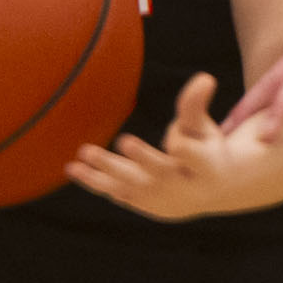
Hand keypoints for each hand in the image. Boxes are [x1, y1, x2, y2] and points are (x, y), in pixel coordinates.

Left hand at [69, 73, 273, 219]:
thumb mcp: (204, 129)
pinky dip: (96, 182)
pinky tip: (73, 169)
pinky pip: (117, 192)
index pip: (196, 159)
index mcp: (206, 167)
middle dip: (142, 159)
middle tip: (124, 141)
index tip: (173, 141)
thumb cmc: (205, 151)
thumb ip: (196, 107)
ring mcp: (160, 199)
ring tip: (83, 154)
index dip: (185, 150)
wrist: (209, 194)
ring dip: (106, 171)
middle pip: (160, 172)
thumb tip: (205, 77)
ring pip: (131, 185)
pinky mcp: (143, 204)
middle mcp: (182, 187)